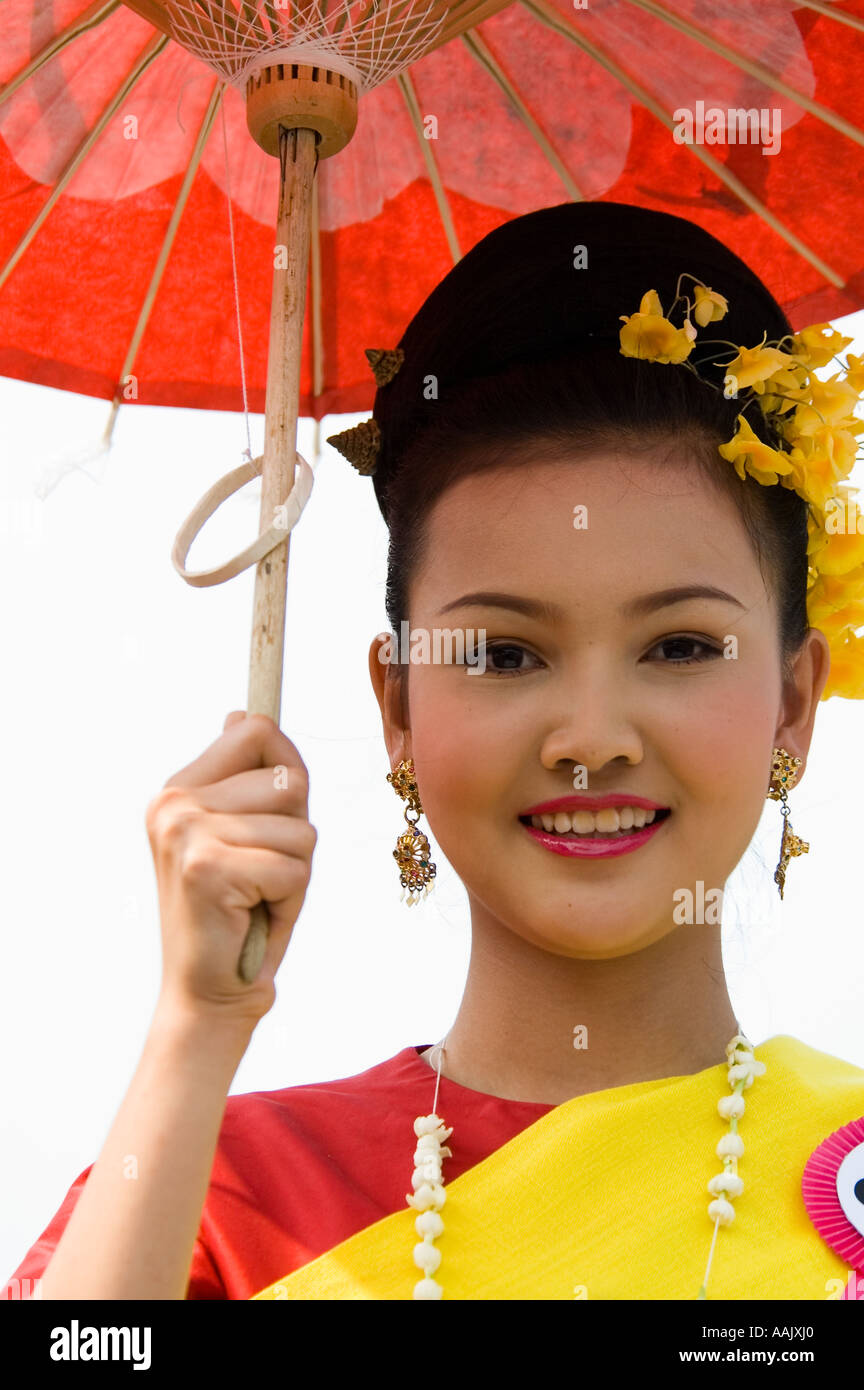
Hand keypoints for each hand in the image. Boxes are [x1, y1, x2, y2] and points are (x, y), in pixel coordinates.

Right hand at [145, 712, 315, 1027]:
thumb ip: (247, 779)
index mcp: (178, 788)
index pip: (256, 730)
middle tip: (261, 875)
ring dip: (295, 872)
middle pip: (290, 779)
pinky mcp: (207, 867)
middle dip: (296, 833)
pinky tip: (253, 917)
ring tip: (257, 898)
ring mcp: (185, 832)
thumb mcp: (243, 836)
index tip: (276, 814)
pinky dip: (290, 900)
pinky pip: (295, 867)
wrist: (208, 994)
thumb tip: (242, 711)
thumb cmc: (237, 914)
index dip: (288, 768)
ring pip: (301, 827)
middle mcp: (173, 802)